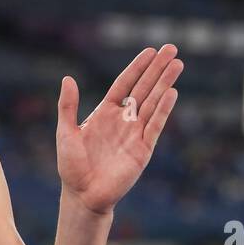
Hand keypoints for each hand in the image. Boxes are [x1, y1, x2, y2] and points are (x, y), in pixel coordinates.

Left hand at [56, 44, 182, 214]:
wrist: (83, 195)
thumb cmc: (72, 166)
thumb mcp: (66, 132)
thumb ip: (68, 106)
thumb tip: (67, 78)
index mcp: (105, 114)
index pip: (124, 84)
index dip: (136, 68)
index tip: (150, 51)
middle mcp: (122, 121)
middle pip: (143, 89)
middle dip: (157, 69)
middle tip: (172, 48)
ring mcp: (134, 134)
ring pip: (153, 103)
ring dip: (165, 83)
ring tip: (178, 64)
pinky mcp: (143, 149)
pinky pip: (155, 125)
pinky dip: (163, 109)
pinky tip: (172, 92)